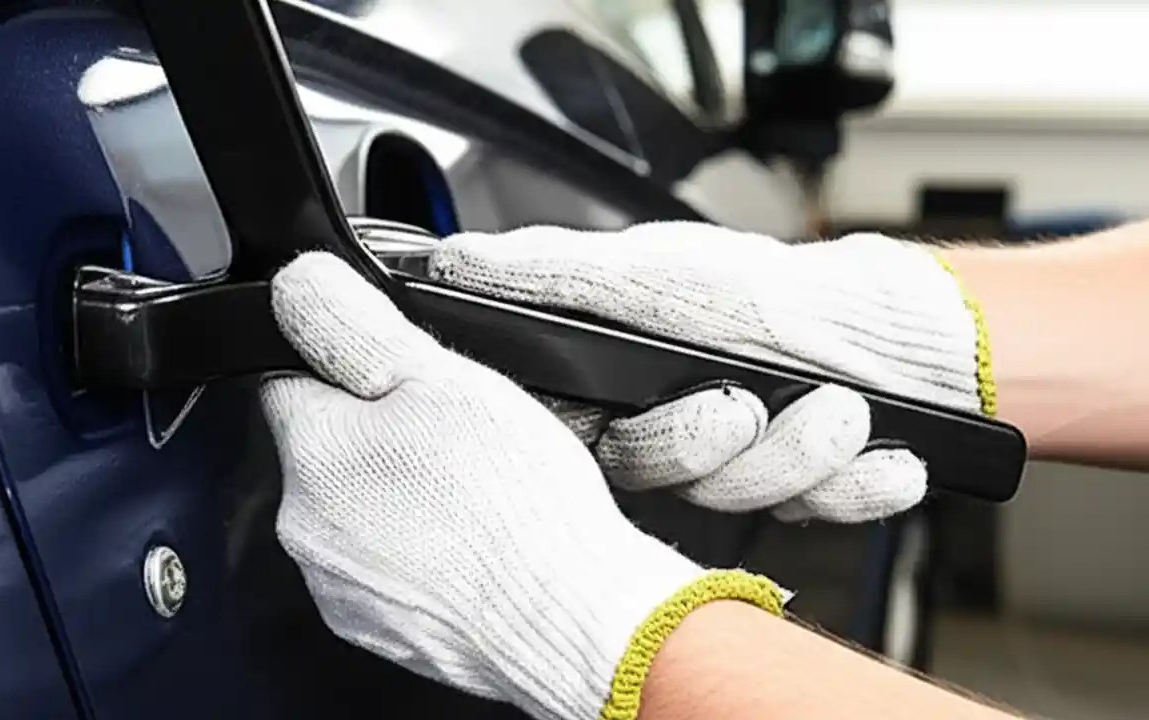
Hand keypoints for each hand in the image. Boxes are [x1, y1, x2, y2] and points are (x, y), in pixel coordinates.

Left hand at [260, 253, 781, 719]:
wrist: (568, 618)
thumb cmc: (516, 505)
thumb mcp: (441, 378)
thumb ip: (356, 325)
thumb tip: (295, 285)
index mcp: (312, 450)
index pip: (289, 378)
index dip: (349, 365)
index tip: (401, 378)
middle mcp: (305, 525)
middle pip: (326, 448)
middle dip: (378, 433)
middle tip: (452, 437)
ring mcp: (339, 584)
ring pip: (355, 509)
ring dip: (399, 494)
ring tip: (471, 494)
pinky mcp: (376, 628)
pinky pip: (383, 567)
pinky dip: (418, 553)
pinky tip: (470, 543)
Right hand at [429, 223, 987, 522]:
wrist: (908, 329)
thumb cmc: (782, 292)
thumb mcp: (663, 271)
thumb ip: (558, 277)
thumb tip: (460, 261)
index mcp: (625, 373)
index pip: (579, 428)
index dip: (620, 432)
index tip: (664, 416)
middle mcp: (672, 422)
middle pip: (658, 474)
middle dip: (716, 445)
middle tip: (749, 406)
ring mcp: (736, 460)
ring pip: (736, 498)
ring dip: (800, 453)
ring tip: (841, 410)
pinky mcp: (797, 491)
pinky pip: (812, 514)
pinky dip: (857, 485)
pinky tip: (888, 459)